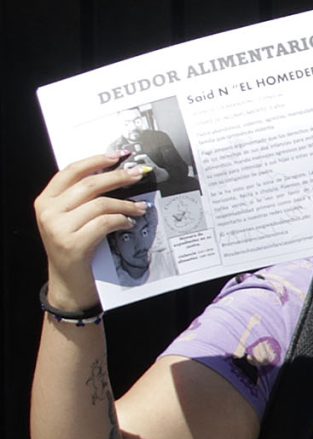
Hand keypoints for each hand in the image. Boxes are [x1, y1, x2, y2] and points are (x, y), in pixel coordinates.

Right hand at [33, 153, 146, 309]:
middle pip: (89, 184)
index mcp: (45, 200)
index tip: (118, 156)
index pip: (71, 171)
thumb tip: (115, 174)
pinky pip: (105, 223)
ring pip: (100, 204)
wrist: (68, 282)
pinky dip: (122, 220)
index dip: (96, 161)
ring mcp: (58, 228)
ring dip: (126, 204)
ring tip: (140, 208)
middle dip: (118, 177)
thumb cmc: (75, 247)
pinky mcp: (73, 243)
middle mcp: (48, 211)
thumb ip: (83, 198)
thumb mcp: (72, 219)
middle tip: (138, 174)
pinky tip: (129, 224)